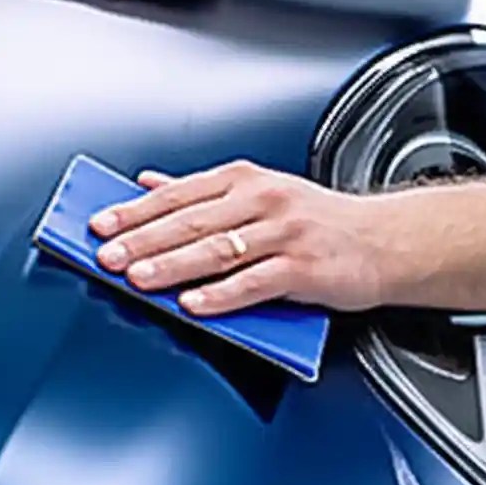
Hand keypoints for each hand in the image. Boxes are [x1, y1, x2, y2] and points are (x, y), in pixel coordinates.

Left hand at [89, 160, 391, 315]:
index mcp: (246, 180)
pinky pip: (256, 282)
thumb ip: (201, 192)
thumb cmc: (319, 221)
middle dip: (144, 240)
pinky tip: (194, 305)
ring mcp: (285, 234)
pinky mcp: (304, 267)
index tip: (102, 225)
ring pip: (219, 250)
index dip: (136, 210)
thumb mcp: (259, 193)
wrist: (383, 241)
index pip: (179, 194)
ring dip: (173, 266)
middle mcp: (263, 201)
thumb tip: (147, 182)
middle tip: (108, 256)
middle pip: (192, 221)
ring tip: (139, 279)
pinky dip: (222, 294)